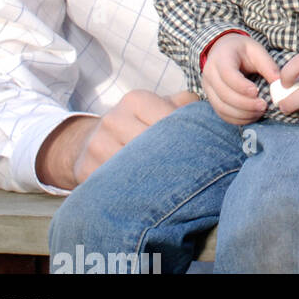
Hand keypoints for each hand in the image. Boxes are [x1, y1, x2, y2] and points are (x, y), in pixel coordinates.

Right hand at [36, 88, 198, 190]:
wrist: (89, 141)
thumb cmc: (137, 122)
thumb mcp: (160, 105)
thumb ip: (186, 105)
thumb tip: (213, 115)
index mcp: (135, 100)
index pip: (168, 120)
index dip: (186, 138)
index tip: (202, 152)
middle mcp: (113, 120)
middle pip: (151, 145)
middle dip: (173, 160)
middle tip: (195, 176)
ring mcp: (96, 146)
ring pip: (133, 168)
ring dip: (155, 181)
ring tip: (175, 190)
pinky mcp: (85, 170)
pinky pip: (114, 185)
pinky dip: (132, 193)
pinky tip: (148, 198)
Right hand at [202, 33, 280, 125]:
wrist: (222, 50)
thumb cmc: (241, 50)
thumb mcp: (256, 50)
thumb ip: (267, 65)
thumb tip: (279, 83)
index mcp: (221, 58)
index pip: (227, 75)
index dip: (241, 86)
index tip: (257, 92)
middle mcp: (210, 74)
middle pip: (224, 95)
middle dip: (245, 104)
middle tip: (263, 106)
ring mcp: (208, 88)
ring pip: (222, 108)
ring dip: (242, 114)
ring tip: (260, 111)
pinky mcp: (211, 99)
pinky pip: (222, 114)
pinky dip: (237, 119)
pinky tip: (251, 116)